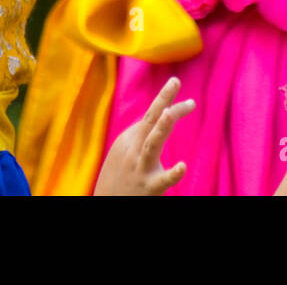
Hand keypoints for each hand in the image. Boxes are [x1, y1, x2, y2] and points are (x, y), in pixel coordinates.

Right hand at [93, 77, 194, 194]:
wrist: (104, 206)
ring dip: (160, 128)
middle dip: (162, 100)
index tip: (176, 85)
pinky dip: (172, 174)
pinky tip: (182, 166)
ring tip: (170, 113)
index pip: (150, 116)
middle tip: (175, 80)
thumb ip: (139, 136)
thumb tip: (157, 116)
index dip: (166, 101)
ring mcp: (140, 168)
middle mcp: (132, 150)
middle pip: (150, 121)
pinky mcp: (148, 188)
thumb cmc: (117, 178)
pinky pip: (162, 181)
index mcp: (128, 140)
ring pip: (151, 145)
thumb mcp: (124, 152)